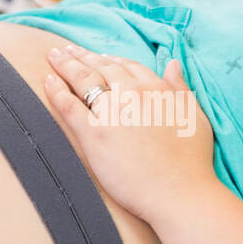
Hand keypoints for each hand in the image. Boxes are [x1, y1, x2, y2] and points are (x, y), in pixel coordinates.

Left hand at [44, 43, 214, 223]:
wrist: (179, 193)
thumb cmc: (192, 161)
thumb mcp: (195, 116)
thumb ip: (181, 88)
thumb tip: (172, 64)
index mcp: (156, 88)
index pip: (127, 66)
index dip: (111, 60)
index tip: (100, 57)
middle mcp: (132, 93)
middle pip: (101, 67)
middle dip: (83, 56)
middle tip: (68, 50)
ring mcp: (111, 111)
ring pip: (83, 78)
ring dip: (66, 64)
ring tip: (54, 56)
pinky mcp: (93, 133)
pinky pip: (69, 105)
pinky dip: (56, 90)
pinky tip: (48, 80)